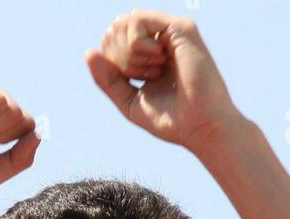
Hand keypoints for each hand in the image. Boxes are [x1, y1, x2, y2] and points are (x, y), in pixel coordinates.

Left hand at [85, 10, 237, 149]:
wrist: (201, 127)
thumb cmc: (171, 119)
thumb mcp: (129, 101)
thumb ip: (108, 79)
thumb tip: (88, 53)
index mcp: (149, 55)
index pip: (113, 40)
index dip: (111, 61)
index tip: (134, 81)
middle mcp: (160, 39)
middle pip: (115, 28)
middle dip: (118, 57)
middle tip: (144, 77)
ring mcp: (171, 31)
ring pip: (124, 22)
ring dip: (129, 53)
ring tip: (153, 71)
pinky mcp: (180, 28)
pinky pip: (138, 20)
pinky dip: (137, 44)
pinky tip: (158, 61)